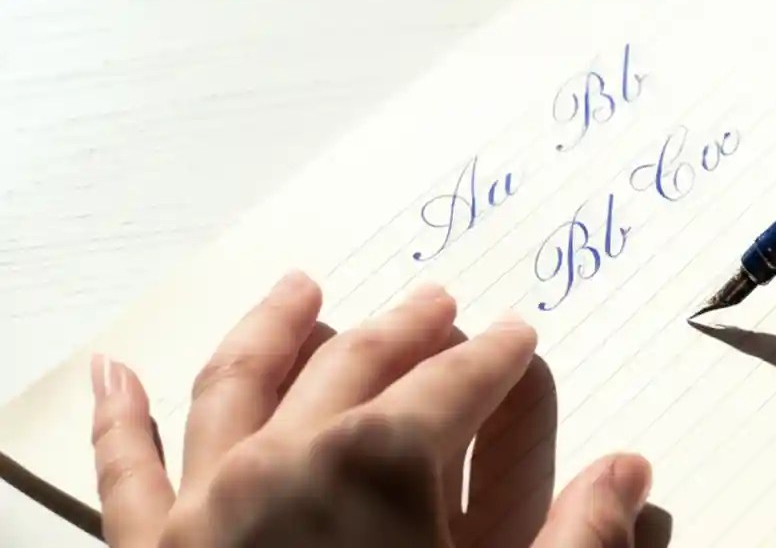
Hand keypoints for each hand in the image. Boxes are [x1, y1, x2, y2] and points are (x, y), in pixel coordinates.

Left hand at [90, 271, 651, 546]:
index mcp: (381, 466)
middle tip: (438, 301)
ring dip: (273, 326)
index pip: (455, 382)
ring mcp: (206, 503)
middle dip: (406, 326)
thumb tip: (628, 470)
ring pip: (237, 381)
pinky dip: (118, 421)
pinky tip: (113, 376)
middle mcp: (285, 460)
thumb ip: (579, 538)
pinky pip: (124, 473)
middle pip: (356, 363)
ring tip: (299, 287)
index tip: (514, 334)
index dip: (494, 354)